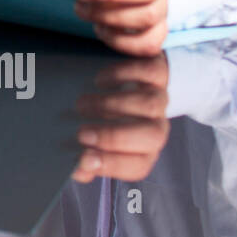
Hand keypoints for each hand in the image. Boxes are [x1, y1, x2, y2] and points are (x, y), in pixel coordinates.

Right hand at [70, 55, 169, 181]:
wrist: (132, 77)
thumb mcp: (95, 136)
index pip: (138, 165)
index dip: (113, 164)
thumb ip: (88, 153)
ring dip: (112, 104)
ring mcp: (158, 94)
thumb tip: (78, 170)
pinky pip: (149, 68)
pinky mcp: (157, 67)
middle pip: (152, 136)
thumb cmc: (106, 113)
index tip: (82, 159)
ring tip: (81, 103)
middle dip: (114, 137)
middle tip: (80, 133)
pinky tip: (99, 76)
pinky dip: (123, 70)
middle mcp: (156, 123)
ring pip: (150, 104)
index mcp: (144, 147)